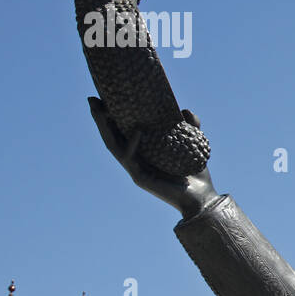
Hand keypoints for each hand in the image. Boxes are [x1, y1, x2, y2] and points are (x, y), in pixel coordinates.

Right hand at [88, 96, 219, 218]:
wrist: (201, 198)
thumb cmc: (195, 175)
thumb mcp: (192, 146)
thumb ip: (190, 127)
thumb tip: (184, 109)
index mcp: (143, 153)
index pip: (122, 132)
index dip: (111, 117)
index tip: (103, 97)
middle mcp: (135, 161)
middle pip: (111, 137)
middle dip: (100, 119)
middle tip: (92, 99)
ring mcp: (135, 170)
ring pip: (114, 147)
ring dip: (105, 128)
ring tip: (101, 110)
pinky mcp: (141, 179)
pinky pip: (132, 158)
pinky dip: (134, 143)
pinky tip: (138, 130)